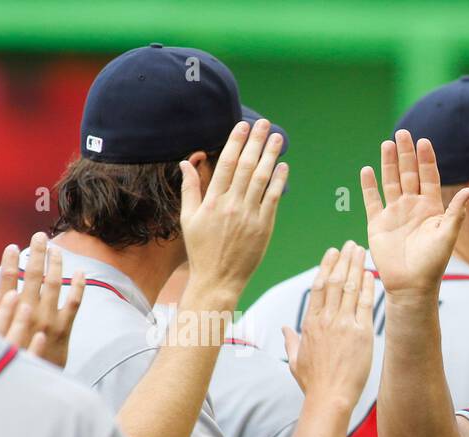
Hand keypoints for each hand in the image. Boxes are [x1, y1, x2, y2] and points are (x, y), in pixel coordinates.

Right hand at [0, 235, 84, 365]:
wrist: (31, 380)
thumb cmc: (14, 353)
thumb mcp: (1, 333)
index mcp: (9, 311)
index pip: (7, 280)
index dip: (10, 262)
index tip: (14, 247)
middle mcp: (28, 312)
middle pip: (31, 276)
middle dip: (36, 254)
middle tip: (40, 236)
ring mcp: (47, 319)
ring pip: (52, 284)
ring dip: (55, 264)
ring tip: (57, 249)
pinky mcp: (63, 329)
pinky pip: (73, 303)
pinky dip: (77, 286)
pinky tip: (81, 273)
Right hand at [180, 117, 286, 300]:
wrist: (218, 280)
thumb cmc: (202, 249)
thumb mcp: (188, 218)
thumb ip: (190, 188)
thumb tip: (186, 161)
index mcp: (212, 201)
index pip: (225, 163)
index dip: (235, 142)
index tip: (242, 126)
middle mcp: (231, 205)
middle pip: (245, 166)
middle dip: (255, 142)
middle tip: (264, 124)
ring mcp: (249, 216)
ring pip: (261, 179)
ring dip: (270, 156)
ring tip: (277, 138)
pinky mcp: (264, 227)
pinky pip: (273, 199)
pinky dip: (278, 181)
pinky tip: (283, 166)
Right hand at [284, 242, 373, 406]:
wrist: (329, 398)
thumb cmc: (313, 383)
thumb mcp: (295, 360)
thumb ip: (291, 340)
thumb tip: (284, 329)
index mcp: (309, 323)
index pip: (317, 287)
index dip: (325, 267)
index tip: (331, 253)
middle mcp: (325, 320)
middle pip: (334, 281)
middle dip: (342, 260)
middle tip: (350, 244)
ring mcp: (343, 325)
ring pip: (349, 287)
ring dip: (356, 266)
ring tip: (362, 250)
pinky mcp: (361, 333)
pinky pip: (365, 304)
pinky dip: (368, 287)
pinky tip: (372, 273)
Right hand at [361, 129, 468, 298]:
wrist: (411, 284)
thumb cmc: (432, 263)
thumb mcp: (447, 235)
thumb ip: (456, 212)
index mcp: (431, 208)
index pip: (428, 177)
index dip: (426, 160)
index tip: (424, 141)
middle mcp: (412, 207)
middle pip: (409, 174)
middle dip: (406, 154)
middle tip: (403, 133)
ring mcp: (395, 213)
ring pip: (391, 182)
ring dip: (388, 163)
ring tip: (387, 144)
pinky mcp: (378, 223)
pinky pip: (372, 200)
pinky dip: (369, 186)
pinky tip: (367, 170)